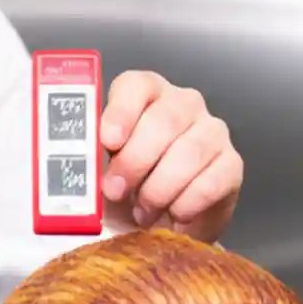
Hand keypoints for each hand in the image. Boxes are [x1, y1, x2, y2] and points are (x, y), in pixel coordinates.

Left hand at [98, 71, 242, 243]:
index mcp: (145, 93)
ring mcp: (211, 130)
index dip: (121, 112)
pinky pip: (212, 181)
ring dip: (159, 188)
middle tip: (115, 191)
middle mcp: (182, 103)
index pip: (136, 86)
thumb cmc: (129, 182)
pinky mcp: (232, 163)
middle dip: (134, 161)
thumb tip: (71, 161)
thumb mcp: (101, 165)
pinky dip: (187, 203)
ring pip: (188, 152)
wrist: (165, 217)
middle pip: (163, 121)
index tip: (108, 141)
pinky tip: (174, 215)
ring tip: (143, 211)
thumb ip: (87, 155)